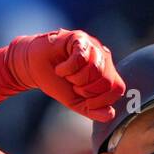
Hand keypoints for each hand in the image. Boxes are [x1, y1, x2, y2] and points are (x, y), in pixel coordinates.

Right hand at [4, 29, 124, 122]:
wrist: (35, 67)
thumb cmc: (59, 83)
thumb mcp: (77, 103)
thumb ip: (94, 111)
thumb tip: (110, 114)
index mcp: (108, 74)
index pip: (117, 89)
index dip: (101, 99)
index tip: (84, 99)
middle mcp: (104, 59)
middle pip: (107, 81)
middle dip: (87, 90)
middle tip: (73, 86)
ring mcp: (93, 47)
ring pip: (95, 69)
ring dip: (76, 78)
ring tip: (67, 76)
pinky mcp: (79, 38)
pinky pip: (81, 57)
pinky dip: (68, 68)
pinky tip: (60, 68)